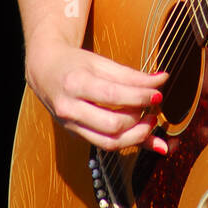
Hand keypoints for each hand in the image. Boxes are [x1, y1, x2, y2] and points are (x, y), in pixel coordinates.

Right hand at [26, 38, 169, 154]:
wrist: (45, 72)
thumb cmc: (75, 64)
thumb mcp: (100, 62)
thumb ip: (131, 75)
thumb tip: (162, 80)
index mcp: (76, 83)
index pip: (113, 95)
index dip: (139, 97)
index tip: (158, 94)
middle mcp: (70, 108)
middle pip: (112, 124)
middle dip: (140, 120)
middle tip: (154, 109)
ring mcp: (71, 125)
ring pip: (109, 142)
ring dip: (136, 136)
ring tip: (149, 121)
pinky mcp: (75, 135)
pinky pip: (104, 145)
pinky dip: (126, 142)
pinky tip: (141, 134)